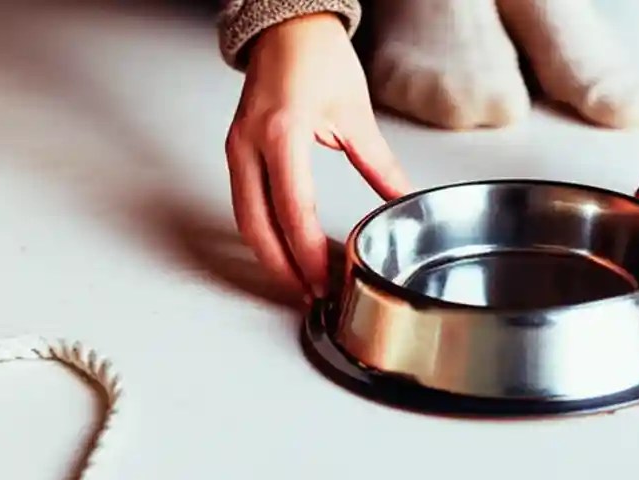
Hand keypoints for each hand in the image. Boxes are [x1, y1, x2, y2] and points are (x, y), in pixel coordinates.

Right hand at [227, 13, 410, 299]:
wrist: (287, 27)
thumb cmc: (317, 57)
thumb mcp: (355, 113)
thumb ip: (378, 164)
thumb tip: (402, 201)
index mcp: (282, 132)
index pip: (293, 208)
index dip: (308, 251)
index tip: (326, 278)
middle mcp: (250, 143)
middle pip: (258, 225)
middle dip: (285, 267)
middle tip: (313, 294)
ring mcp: (237, 148)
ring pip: (245, 220)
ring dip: (271, 256)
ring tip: (302, 281)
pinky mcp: (236, 151)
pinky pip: (244, 203)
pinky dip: (264, 233)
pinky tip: (286, 250)